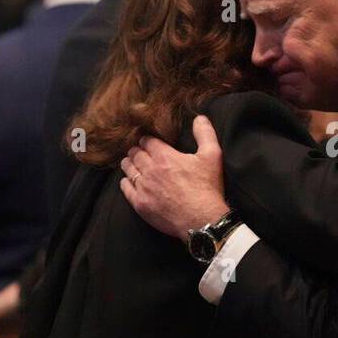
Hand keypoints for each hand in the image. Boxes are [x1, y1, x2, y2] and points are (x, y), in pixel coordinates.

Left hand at [120, 116, 228, 239]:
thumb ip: (205, 134)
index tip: (149, 142)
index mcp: (165, 156)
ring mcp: (143, 187)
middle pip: (135, 153)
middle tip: (139, 152)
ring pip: (128, 169)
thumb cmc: (207, 188)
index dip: (147, 140)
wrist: (202, 220)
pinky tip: (129, 181)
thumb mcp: (212, 156)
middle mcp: (150, 169)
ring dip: (129, 163)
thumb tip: (199, 118)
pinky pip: (125, 188)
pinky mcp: (140, 204)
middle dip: (137, 150)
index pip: (147, 141)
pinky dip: (125, 181)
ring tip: (132, 163)